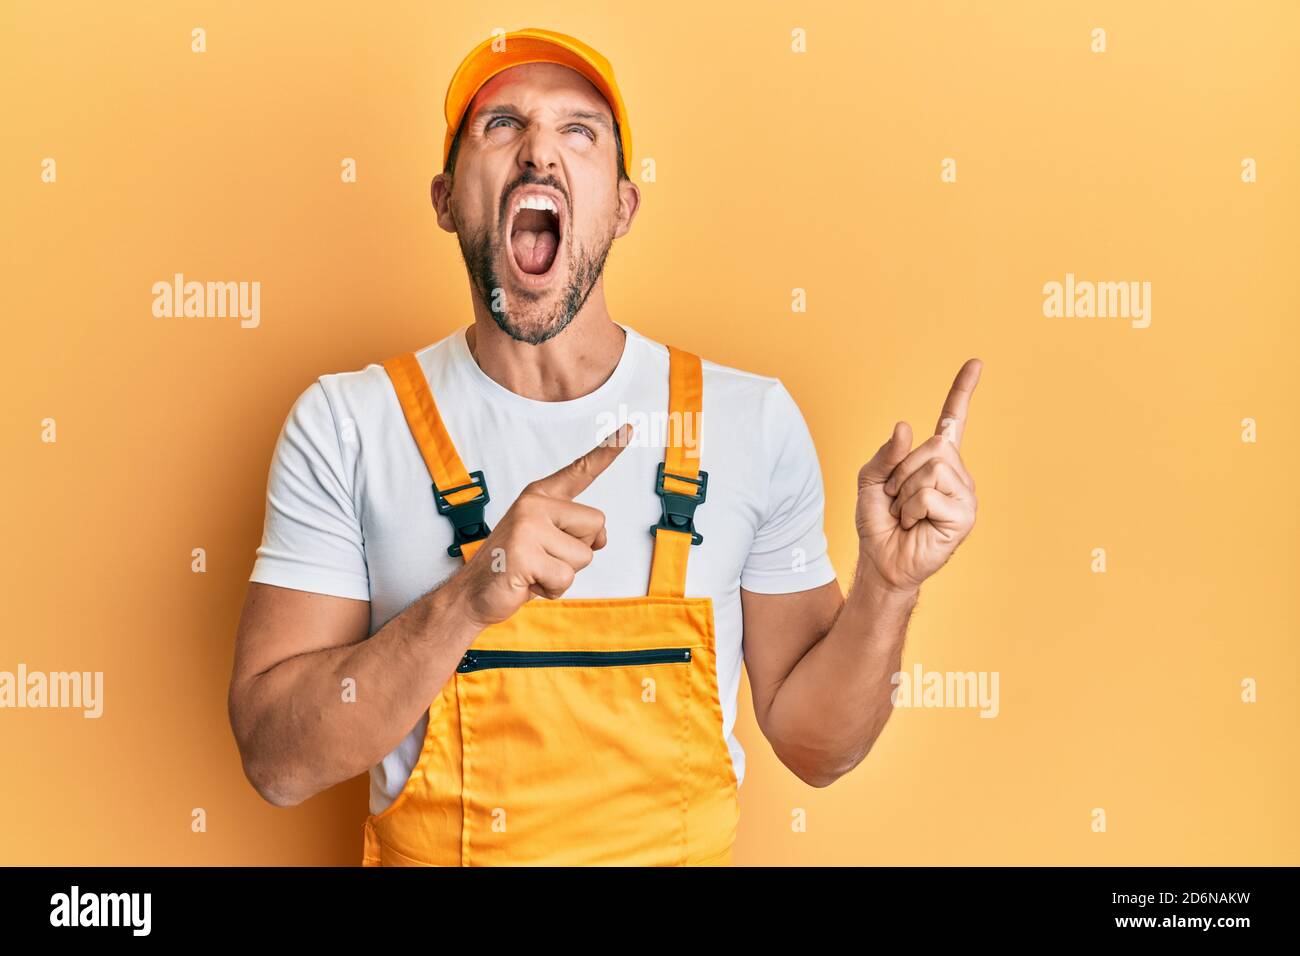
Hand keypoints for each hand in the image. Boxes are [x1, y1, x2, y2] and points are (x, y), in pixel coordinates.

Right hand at [453, 423, 633, 628]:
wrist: (473, 594)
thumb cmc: (517, 567)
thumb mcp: (550, 543)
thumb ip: (577, 531)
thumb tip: (600, 538)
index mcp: (540, 495)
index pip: (580, 470)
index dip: (608, 450)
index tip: (630, 428)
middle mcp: (534, 503)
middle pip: (596, 523)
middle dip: (579, 551)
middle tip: (544, 559)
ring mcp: (527, 525)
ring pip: (584, 555)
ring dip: (564, 574)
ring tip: (534, 571)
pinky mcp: (523, 552)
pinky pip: (565, 577)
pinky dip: (552, 589)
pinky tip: (528, 582)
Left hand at [855, 360, 981, 593]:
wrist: (881, 559)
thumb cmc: (879, 521)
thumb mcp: (870, 480)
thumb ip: (886, 453)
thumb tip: (905, 427)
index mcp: (935, 460)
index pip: (952, 420)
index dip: (962, 391)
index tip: (975, 363)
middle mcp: (956, 472)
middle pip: (932, 446)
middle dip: (901, 472)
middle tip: (898, 500)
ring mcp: (964, 494)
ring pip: (931, 469)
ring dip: (905, 493)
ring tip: (907, 514)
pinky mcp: (965, 515)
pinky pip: (930, 494)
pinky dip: (912, 509)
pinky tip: (916, 524)